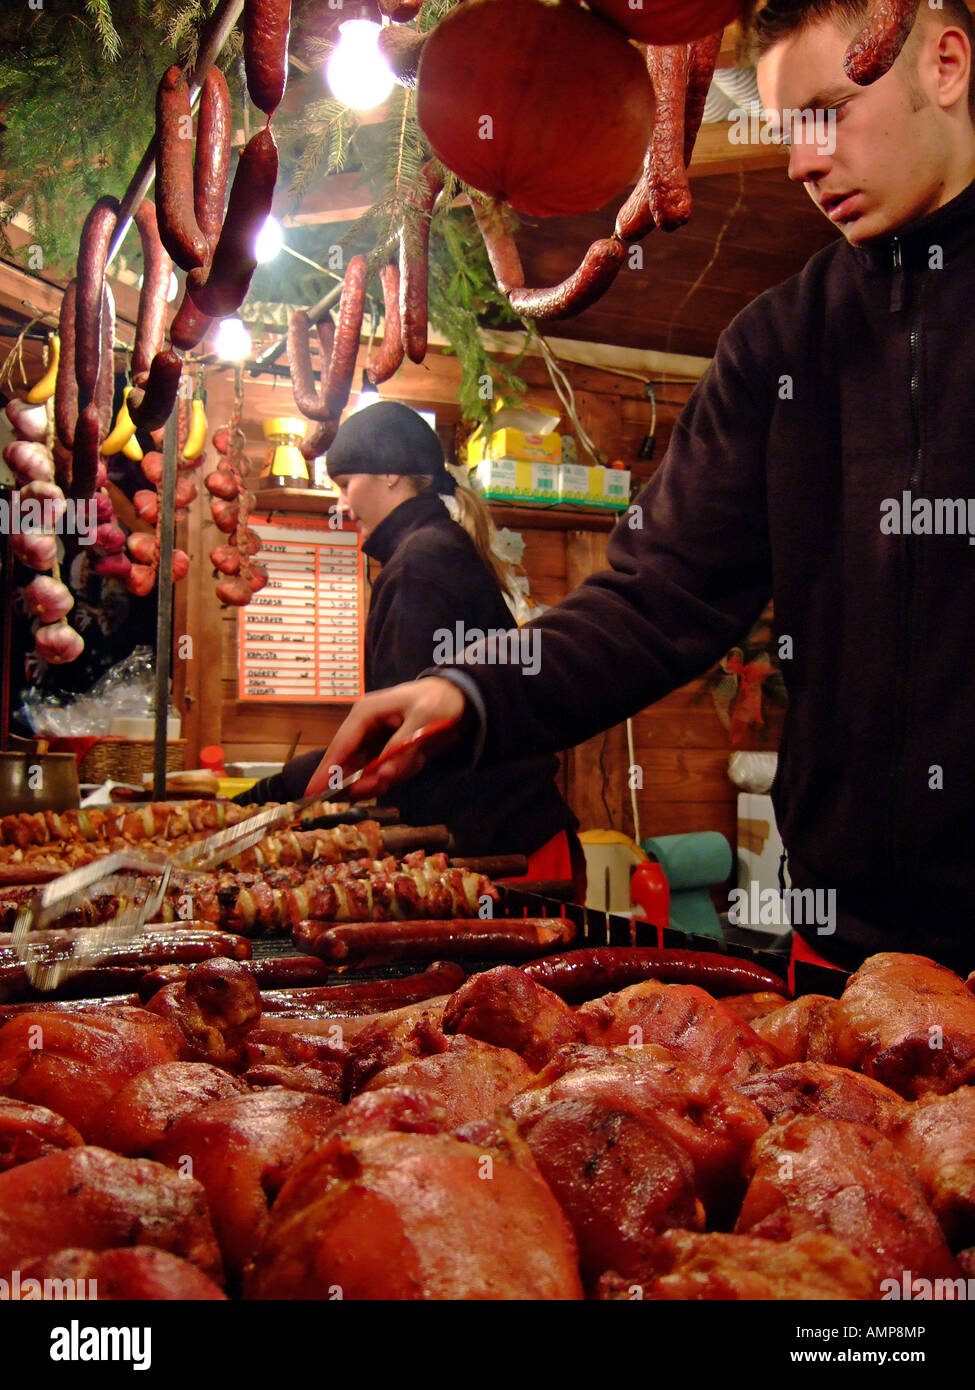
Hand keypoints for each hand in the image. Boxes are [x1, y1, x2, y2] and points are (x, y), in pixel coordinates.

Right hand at [304, 677, 467, 799]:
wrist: (461, 699)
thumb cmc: (439, 701)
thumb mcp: (424, 720)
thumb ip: (402, 748)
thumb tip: (382, 775)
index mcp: (366, 713)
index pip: (341, 746)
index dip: (327, 771)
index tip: (312, 794)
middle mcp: (364, 728)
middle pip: (349, 764)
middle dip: (365, 779)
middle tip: (383, 783)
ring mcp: (375, 741)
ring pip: (368, 772)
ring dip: (388, 775)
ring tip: (414, 758)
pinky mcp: (386, 752)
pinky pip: (385, 772)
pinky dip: (400, 771)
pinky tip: (419, 756)